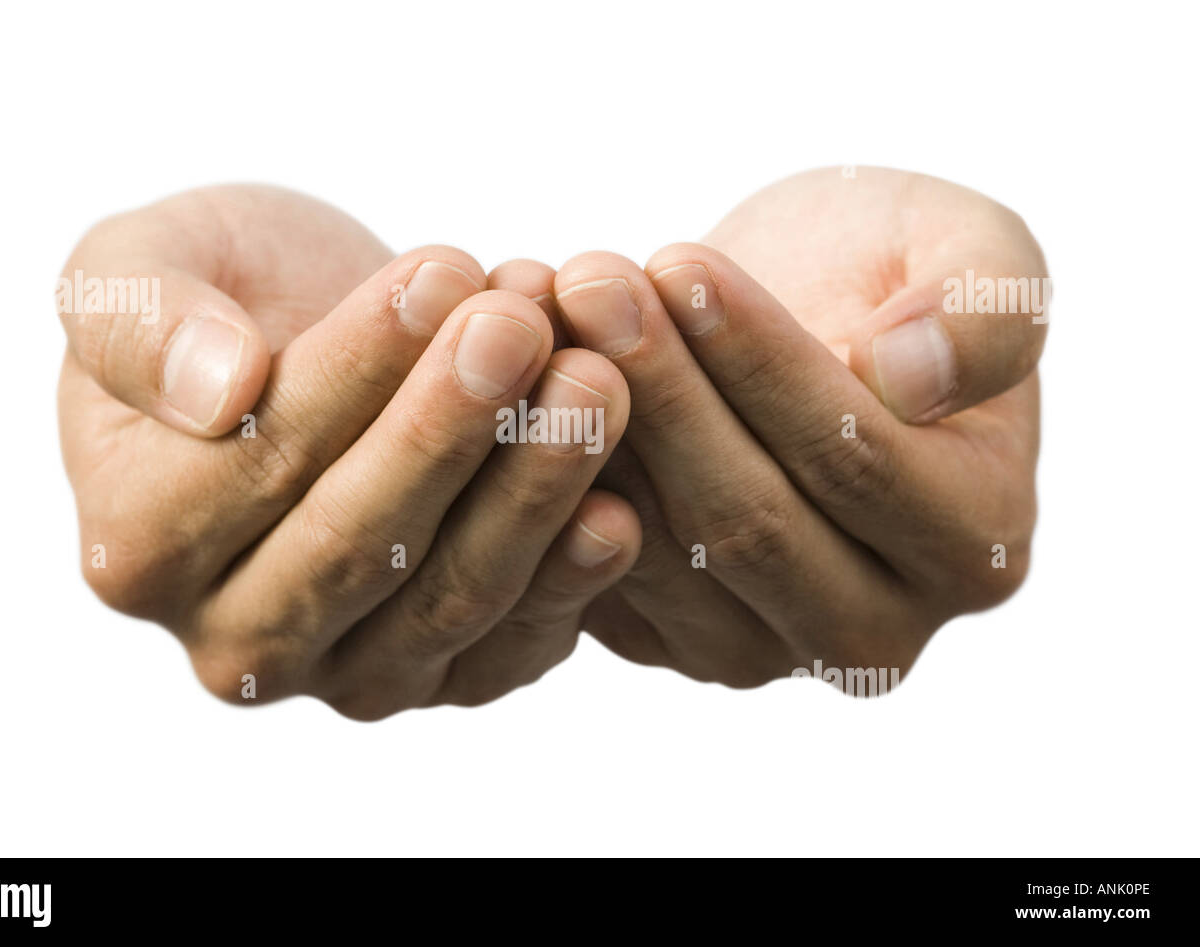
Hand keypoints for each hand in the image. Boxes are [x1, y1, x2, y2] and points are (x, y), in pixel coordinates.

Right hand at [58, 185, 638, 718]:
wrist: (314, 348)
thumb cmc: (224, 300)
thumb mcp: (135, 270)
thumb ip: (139, 323)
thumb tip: (218, 392)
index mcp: (139, 548)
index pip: (261, 463)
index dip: (359, 369)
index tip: (443, 273)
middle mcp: (237, 640)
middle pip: (359, 545)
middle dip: (452, 428)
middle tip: (527, 327)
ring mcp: (348, 673)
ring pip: (447, 599)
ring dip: (531, 491)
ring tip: (595, 384)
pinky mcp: (446, 676)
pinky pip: (512, 644)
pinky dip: (571, 581)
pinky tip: (620, 509)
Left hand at [554, 167, 1046, 689]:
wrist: (792, 321)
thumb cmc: (884, 274)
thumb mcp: (968, 247)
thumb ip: (986, 310)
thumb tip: (911, 376)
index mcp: (976, 546)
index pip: (855, 460)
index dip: (761, 362)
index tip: (678, 262)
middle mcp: (877, 629)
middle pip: (750, 525)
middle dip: (662, 393)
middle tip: (590, 282)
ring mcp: (765, 650)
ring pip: (663, 553)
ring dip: (595, 429)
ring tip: (552, 310)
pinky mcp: (669, 642)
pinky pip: (599, 573)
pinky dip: (557, 477)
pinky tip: (531, 381)